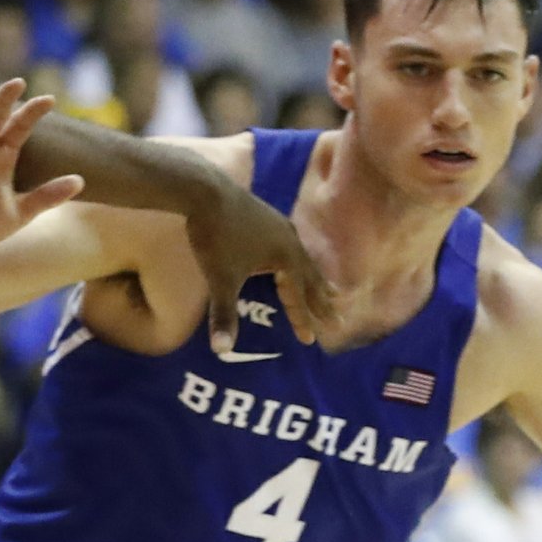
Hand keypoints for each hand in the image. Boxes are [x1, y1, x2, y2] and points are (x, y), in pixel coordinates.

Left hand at [186, 176, 330, 354]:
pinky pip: (291, 245)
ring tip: (326, 289)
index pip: (299, 296)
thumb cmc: (215, 236)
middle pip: (311, 278)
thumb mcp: (220, 279)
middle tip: (337, 321)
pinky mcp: (266, 217)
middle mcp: (290, 242)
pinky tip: (291, 257)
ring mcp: (279, 226)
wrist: (203, 189)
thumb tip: (221, 351)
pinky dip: (298, 261)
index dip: (304, 319)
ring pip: (303, 259)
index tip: (311, 340)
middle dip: (323, 301)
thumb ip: (224, 316)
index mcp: (286, 257)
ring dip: (315, 279)